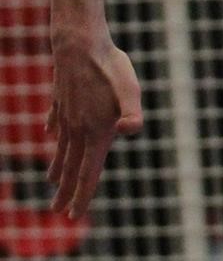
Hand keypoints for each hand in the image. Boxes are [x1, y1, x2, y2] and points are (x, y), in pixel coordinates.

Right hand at [46, 38, 142, 217]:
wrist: (80, 44)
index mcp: (96, 132)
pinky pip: (57, 122)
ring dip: (58, 167)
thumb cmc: (110, 67)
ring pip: (62, 147)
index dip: (82, 195)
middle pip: (71, 167)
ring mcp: (67, 115)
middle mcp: (78, 128)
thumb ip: (132, 112)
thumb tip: (131, 130)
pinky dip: (55, 133)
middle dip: (66, 191)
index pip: (88, 172)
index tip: (73, 217)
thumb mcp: (130, 89)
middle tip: (57, 211)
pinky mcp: (62, 101)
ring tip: (52, 181)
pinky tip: (51, 134)